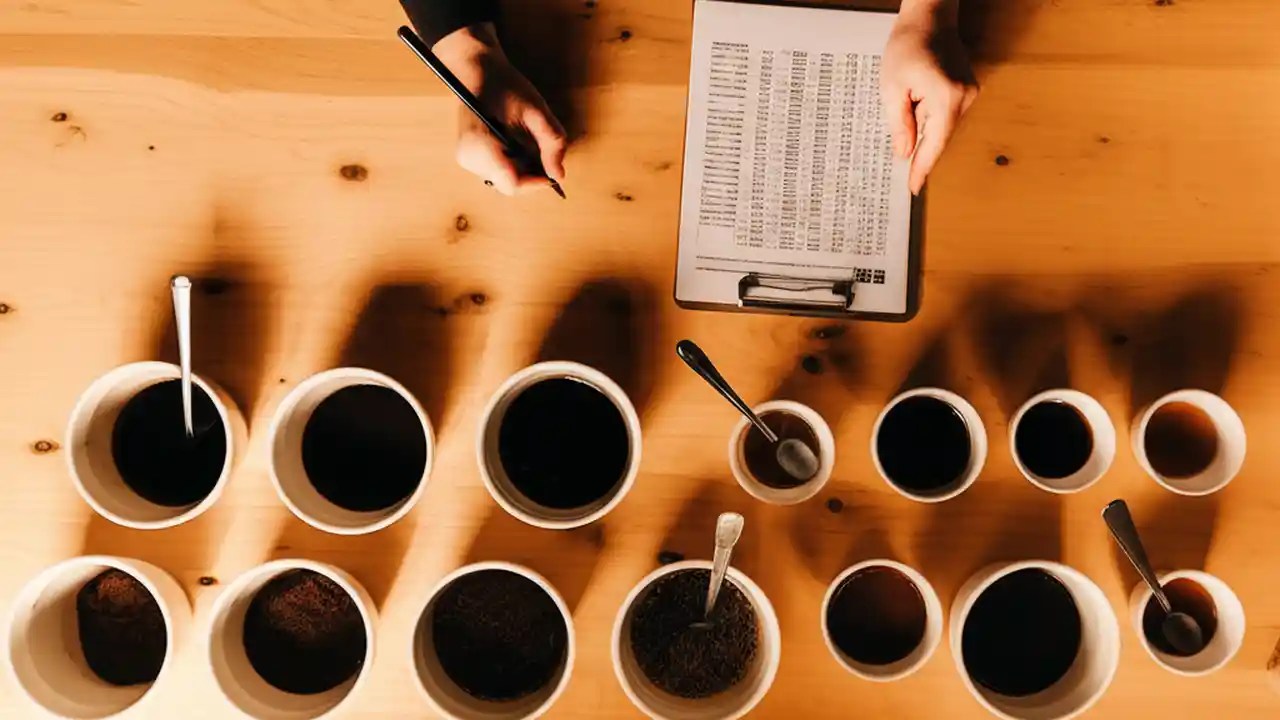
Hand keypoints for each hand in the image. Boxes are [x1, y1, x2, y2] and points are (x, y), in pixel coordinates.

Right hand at [434, 24, 566, 195]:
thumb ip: (551, 142)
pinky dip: (512, 163)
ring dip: (523, 168)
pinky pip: (497, 171)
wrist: (477, 71)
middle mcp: (469, 159)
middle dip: (531, 174)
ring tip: (528, 143)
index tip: (553, 174)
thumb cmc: (504, 86)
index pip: (512, 184)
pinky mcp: (469, 157)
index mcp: (481, 147)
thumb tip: (559, 175)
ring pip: (504, 180)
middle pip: (509, 184)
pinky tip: (516, 143)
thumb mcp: (536, 111)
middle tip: (544, 154)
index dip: (536, 182)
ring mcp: (466, 159)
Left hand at [882, 0, 977, 193]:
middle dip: (917, 138)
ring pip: (941, 125)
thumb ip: (899, 124)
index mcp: (946, 98)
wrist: (929, 18)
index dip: (922, 168)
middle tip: (902, 128)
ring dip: (922, 120)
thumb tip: (904, 153)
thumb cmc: (908, 45)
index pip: (933, 144)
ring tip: (909, 92)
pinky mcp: (968, 90)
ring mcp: (970, 93)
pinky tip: (918, 94)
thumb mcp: (892, 88)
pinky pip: (946, 113)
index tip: (913, 188)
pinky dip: (929, 113)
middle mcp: (964, 97)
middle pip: (938, 136)